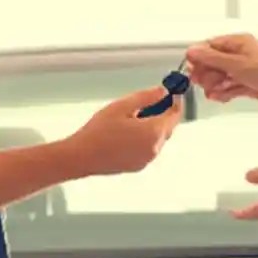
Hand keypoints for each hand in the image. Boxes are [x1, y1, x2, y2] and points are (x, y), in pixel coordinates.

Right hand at [62, 86, 184, 176]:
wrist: (81, 157)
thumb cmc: (98, 132)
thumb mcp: (121, 106)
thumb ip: (146, 97)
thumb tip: (162, 92)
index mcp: (153, 132)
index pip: (175, 114)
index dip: (175, 101)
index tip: (172, 92)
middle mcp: (154, 148)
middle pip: (168, 126)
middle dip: (163, 112)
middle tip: (150, 101)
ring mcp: (147, 159)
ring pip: (158, 138)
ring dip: (152, 125)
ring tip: (131, 117)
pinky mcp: (138, 166)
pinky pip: (148, 148)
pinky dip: (144, 138)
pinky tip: (126, 132)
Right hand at [184, 33, 257, 108]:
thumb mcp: (235, 64)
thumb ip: (211, 58)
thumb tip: (192, 51)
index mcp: (239, 42)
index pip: (211, 45)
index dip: (199, 57)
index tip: (191, 68)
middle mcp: (242, 54)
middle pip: (214, 62)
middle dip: (207, 73)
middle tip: (201, 82)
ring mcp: (245, 69)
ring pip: (222, 75)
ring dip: (215, 84)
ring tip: (213, 92)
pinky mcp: (249, 83)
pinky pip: (230, 86)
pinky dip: (224, 92)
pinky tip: (220, 97)